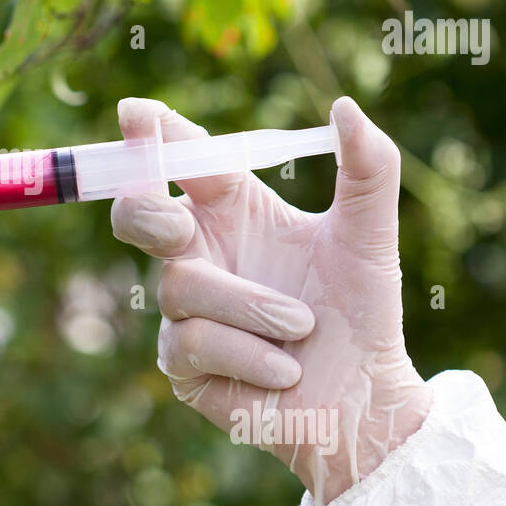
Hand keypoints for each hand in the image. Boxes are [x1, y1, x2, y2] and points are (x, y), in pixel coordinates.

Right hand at [111, 97, 431, 504]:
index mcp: (234, 211)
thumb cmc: (362, 314)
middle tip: (177, 226)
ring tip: (303, 328)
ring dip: (252, 307)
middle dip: (142, 210)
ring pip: (181, 284)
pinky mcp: (181, 362)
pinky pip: (193, 341)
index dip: (157, 134)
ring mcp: (184, 308)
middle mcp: (200, 251)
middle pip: (136, 213)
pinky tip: (285, 370)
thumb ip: (368, 169)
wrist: (364, 399)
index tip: (136, 115)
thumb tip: (346, 106)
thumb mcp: (369, 237)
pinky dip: (249, 353)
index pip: (187, 160)